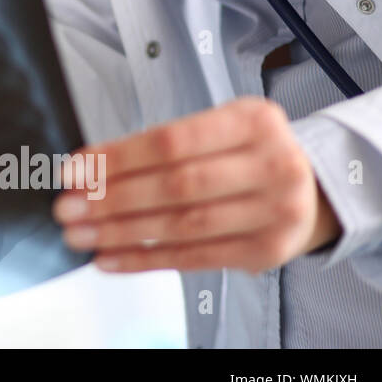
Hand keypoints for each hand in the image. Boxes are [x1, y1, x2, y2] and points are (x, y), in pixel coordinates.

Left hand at [52, 96, 341, 273]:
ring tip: (80, 234)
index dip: (118, 158)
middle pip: (176, 186)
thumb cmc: (250, 151)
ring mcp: (274, 213)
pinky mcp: (265, 252)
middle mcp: (272, 166)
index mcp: (254, 122)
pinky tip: (110, 257)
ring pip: (182, 226)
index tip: (76, 169)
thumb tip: (92, 167)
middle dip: (112, 199)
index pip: (172, 141)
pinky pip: (193, 259)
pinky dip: (145, 259)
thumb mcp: (221, 126)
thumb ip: (166, 144)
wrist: (312, 188)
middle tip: (68, 207)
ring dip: (121, 233)